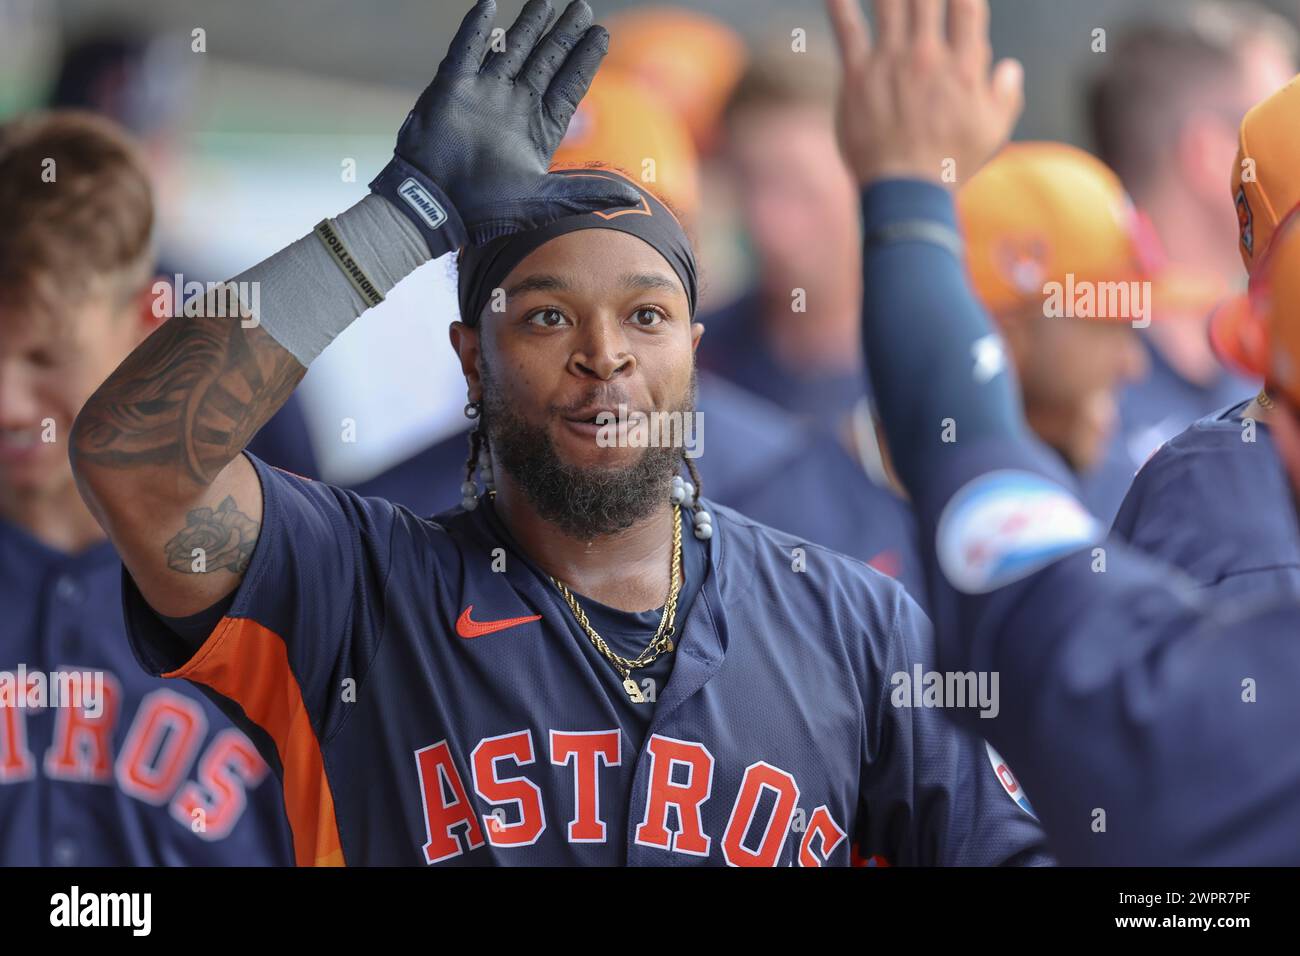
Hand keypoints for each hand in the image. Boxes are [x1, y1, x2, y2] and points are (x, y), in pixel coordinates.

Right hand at [378, 0, 640, 245]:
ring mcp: (483, 95)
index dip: (584, 59)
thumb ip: (588, 192)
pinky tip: (488, 4)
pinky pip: (466, 49)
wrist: (436, 207)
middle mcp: (514, 107)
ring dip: (528, 24)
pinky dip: (475, 28)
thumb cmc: (489, 210)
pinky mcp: (452, 87)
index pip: (569, 85)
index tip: (602, 33)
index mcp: (538, 129)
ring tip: (545, 2)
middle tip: (582, 8)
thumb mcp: (546, 201)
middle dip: (563, 34)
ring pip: (511, 48)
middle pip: (545, 60)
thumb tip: (637, 201)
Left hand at [825, 0, 1023, 188]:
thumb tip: (1009, 67)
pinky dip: (840, 3)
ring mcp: (891, 62)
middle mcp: (928, 55)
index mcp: (964, 65)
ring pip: (889, 1)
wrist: (905, 191)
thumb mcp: (993, 132)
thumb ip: (1005, 95)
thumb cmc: (950, 165)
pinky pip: (847, 28)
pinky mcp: (857, 76)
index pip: (968, 4)